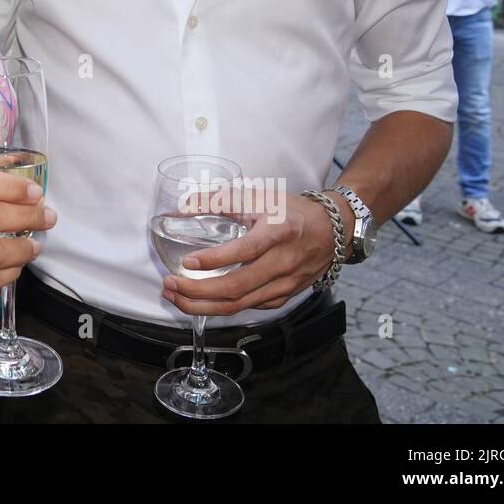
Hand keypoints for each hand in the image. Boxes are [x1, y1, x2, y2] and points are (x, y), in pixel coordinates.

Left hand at [160, 193, 337, 315]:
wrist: (333, 230)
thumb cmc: (291, 210)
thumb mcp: (257, 195)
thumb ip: (217, 200)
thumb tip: (181, 208)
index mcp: (278, 231)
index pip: (245, 251)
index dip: (215, 260)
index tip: (188, 262)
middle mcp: (284, 261)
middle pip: (237, 287)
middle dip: (198, 291)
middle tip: (170, 284)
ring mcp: (286, 283)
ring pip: (240, 304)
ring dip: (203, 305)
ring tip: (176, 296)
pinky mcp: (284, 296)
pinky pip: (250, 307)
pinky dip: (222, 308)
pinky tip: (201, 301)